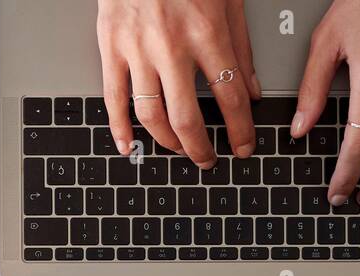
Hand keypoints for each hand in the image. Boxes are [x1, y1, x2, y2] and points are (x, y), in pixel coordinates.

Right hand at [98, 0, 261, 168]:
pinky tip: (127, 144)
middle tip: (208, 159)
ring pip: (151, 115)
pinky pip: (113, 98)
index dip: (239, 131)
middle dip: (201, 148)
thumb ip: (241, 48)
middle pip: (187, 118)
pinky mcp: (110, 46)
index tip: (243, 147)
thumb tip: (250, 91)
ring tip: (178, 149)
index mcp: (206, 33)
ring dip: (167, 142)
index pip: (229, 98)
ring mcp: (137, 49)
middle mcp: (172, 46)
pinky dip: (119, 128)